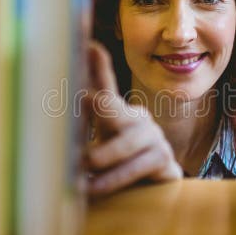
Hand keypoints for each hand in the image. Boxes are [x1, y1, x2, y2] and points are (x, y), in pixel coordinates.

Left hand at [84, 42, 182, 196]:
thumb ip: (86, 118)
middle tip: (83, 103)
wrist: (153, 187)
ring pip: (125, 144)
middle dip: (102, 107)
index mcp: (120, 111)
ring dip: (102, 157)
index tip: (90, 46)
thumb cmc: (120, 160)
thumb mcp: (99, 140)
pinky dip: (114, 179)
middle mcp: (139, 118)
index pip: (106, 86)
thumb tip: (71, 85)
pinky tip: (95, 188)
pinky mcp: (164, 160)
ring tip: (82, 169)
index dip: (98, 66)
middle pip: (116, 109)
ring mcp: (154, 137)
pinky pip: (137, 167)